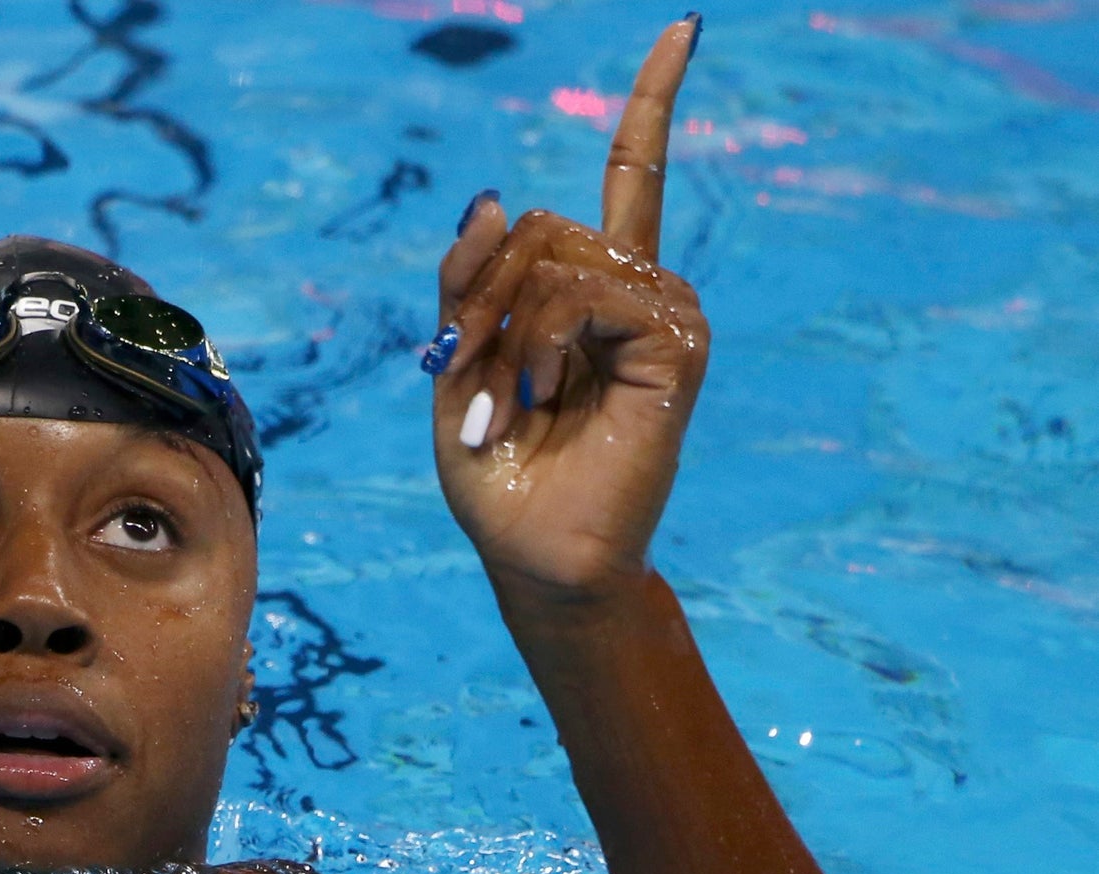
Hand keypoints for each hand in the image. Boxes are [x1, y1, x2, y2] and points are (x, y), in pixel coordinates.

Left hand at [431, 16, 707, 604]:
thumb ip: (469, 278)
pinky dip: (544, 342)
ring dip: (506, 331)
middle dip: (482, 296)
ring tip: (513, 402)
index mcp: (589, 287)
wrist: (532, 552)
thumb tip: (497, 191)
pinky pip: (589, 292)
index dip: (653, 102)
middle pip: (541, 222)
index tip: (686, 28)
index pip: (629, 174)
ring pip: (557, 256)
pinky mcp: (677, 345)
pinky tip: (548, 394)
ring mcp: (662, 313)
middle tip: (471, 374)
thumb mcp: (457, 357)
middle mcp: (637, 286)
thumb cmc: (496, 466)